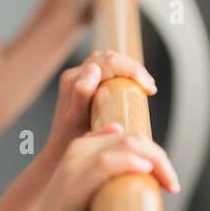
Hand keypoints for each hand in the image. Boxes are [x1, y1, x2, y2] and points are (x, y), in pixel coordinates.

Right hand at [27, 125, 179, 210]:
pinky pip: (104, 163)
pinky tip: (145, 169)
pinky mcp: (72, 185)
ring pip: (122, 145)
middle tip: (172, 183)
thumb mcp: (92, 195)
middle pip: (129, 138)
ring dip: (154, 159)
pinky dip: (129, 162)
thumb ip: (110, 180)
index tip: (168, 177)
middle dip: (158, 156)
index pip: (127, 136)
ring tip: (168, 183)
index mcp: (82, 149)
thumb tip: (143, 171)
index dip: (153, 151)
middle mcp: (76, 151)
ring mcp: (72, 166)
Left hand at [43, 50, 156, 164]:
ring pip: (109, 60)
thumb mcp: (77, 119)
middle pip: (111, 59)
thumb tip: (93, 69)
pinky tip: (134, 84)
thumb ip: (80, 94)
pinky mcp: (82, 81)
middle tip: (150, 87)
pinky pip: (106, 67)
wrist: (59, 151)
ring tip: (145, 85)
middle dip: (134, 69)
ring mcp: (77, 76)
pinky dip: (122, 72)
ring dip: (129, 68)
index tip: (150, 89)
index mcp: (73, 81)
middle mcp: (74, 75)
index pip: (109, 63)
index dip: (133, 71)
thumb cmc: (71, 141)